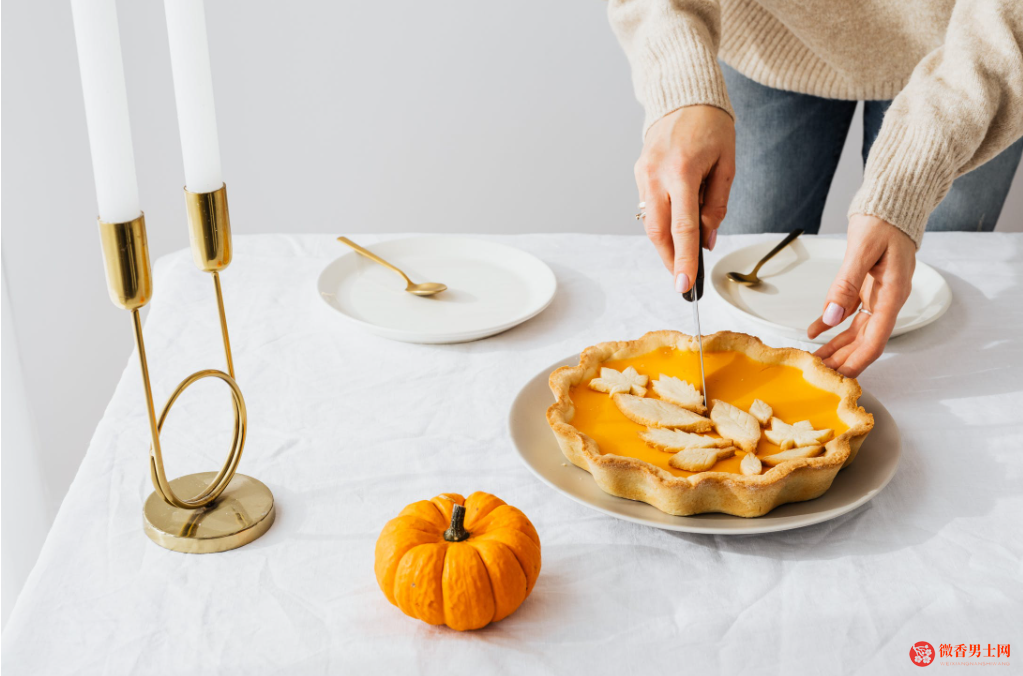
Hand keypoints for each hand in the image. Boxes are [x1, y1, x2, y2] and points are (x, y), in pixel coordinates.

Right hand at [634, 105, 734, 292]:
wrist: (684, 96)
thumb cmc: (710, 127)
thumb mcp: (726, 165)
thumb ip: (716, 205)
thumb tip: (706, 240)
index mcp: (683, 171)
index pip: (682, 227)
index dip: (685, 259)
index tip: (685, 285)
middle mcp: (656, 175)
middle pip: (658, 232)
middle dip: (671, 260)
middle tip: (682, 281)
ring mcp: (643, 174)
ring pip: (650, 223)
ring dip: (665, 245)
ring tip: (681, 258)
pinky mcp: (638, 172)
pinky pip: (648, 207)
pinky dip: (662, 223)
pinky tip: (675, 227)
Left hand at [808, 215, 915, 376]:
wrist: (894, 201)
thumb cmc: (884, 220)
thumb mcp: (863, 249)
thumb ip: (846, 284)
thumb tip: (831, 318)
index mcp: (893, 293)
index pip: (876, 339)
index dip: (857, 361)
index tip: (841, 377)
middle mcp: (887, 299)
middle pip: (865, 340)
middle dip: (843, 360)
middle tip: (820, 376)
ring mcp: (878, 295)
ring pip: (856, 331)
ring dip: (836, 347)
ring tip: (816, 362)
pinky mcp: (867, 288)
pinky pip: (849, 314)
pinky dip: (831, 325)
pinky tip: (814, 333)